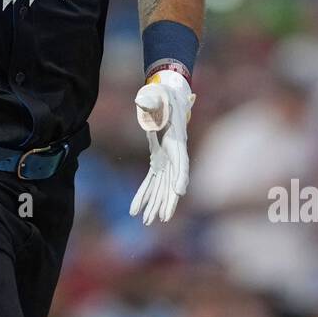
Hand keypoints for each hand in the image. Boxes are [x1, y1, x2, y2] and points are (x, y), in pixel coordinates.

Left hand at [129, 69, 194, 224]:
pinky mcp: (158, 160)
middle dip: (168, 200)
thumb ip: (150, 101)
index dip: (181, 177)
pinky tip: (136, 209)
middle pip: (172, 181)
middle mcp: (174, 153)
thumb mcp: (157, 95)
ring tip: (147, 221)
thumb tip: (141, 101)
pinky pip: (151, 181)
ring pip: (161, 186)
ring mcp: (167, 159)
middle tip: (163, 218)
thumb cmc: (164, 95)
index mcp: (177, 140)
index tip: (179, 191)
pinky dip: (144, 194)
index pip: (181, 162)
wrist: (168, 95)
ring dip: (155, 203)